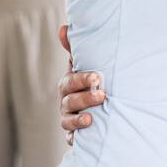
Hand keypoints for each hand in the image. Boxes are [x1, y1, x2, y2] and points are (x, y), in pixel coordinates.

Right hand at [57, 24, 103, 145]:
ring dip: (79, 120)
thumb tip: (64, 28)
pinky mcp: (74, 135)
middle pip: (70, 101)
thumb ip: (74, 49)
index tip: (97, 77)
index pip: (70, 81)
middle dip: (85, 98)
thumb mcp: (84, 66)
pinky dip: (76, 138)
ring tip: (91, 119)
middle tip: (102, 95)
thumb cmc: (89, 83)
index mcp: (68, 85)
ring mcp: (68, 119)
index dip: (82, 79)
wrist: (97, 109)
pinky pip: (72, 139)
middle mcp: (65, 102)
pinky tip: (84, 137)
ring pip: (68, 120)